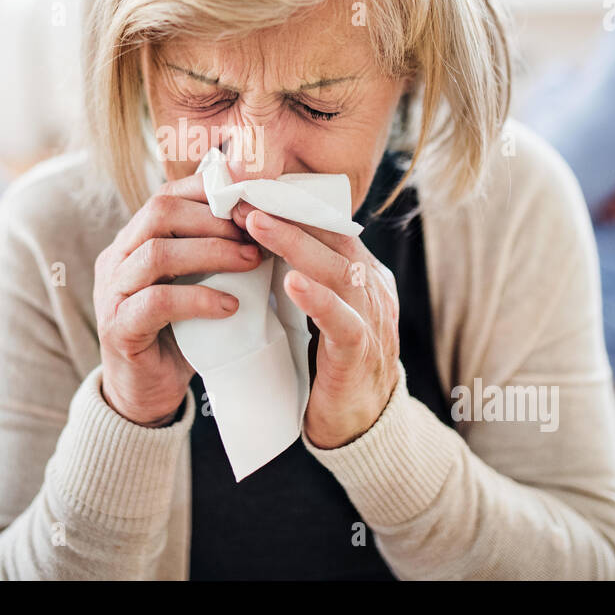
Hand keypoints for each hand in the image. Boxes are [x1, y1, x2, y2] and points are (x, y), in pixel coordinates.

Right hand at [94, 172, 261, 426]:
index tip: (252, 202)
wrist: (145, 395)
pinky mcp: (118, 328)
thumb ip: (213, 255)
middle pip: (159, 212)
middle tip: (256, 233)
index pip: (166, 195)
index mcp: (132, 241)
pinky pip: (157, 301)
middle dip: (214, 219)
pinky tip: (231, 305)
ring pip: (157, 253)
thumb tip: (265, 222)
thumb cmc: (178, 335)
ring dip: (212, 253)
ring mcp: (111, 293)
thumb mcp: (195, 285)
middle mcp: (115, 259)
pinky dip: (199, 298)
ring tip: (251, 262)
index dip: (209, 192)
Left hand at [233, 201, 399, 448]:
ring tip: (255, 223)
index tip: (248, 188)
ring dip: (295, 244)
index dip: (289, 204)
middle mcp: (371, 288)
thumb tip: (253, 237)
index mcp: (361, 274)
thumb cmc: (326, 363)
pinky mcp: (361, 354)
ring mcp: (371, 319)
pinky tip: (291, 283)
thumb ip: (298, 275)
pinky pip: (344, 321)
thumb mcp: (314, 310)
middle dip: (287, 213)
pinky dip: (318, 299)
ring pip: (339, 270)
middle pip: (333, 237)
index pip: (327, 226)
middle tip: (243, 194)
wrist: (357, 426)